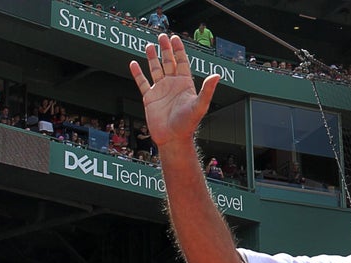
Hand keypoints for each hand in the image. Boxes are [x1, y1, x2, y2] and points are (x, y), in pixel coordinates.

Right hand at [129, 34, 219, 148]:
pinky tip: (134, 64)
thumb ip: (207, 90)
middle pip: (168, 62)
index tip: (175, 38)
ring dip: (152, 58)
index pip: (181, 62)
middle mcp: (172, 85)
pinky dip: (138, 73)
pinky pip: (142, 83)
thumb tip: (217, 76)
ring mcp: (160, 91)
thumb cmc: (187, 124)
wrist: (173, 139)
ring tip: (149, 46)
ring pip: (155, 70)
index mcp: (184, 84)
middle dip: (166, 49)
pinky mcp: (149, 98)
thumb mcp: (200, 105)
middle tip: (162, 36)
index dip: (179, 50)